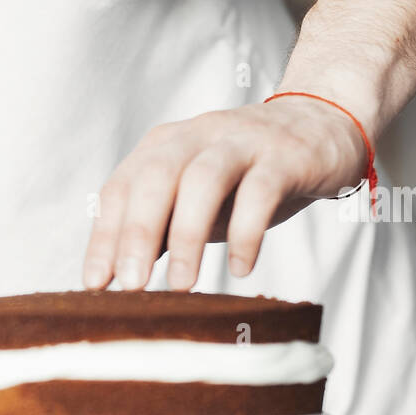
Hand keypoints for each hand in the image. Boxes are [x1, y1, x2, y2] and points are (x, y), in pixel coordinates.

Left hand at [82, 95, 367, 290]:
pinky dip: (247, 231)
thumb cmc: (244, 176)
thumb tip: (117, 284)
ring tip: (182, 286)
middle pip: (155, 178)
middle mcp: (196, 137)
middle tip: (131, 286)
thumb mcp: (193, 202)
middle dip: (138, 234)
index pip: (120, 189)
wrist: (321, 128)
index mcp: (162, 147)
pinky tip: (239, 268)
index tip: (94, 284)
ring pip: (204, 180)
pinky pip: (261, 190)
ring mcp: (241, 142)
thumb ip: (159, 232)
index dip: (104, 237)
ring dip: (188, 235)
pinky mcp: (284, 155)